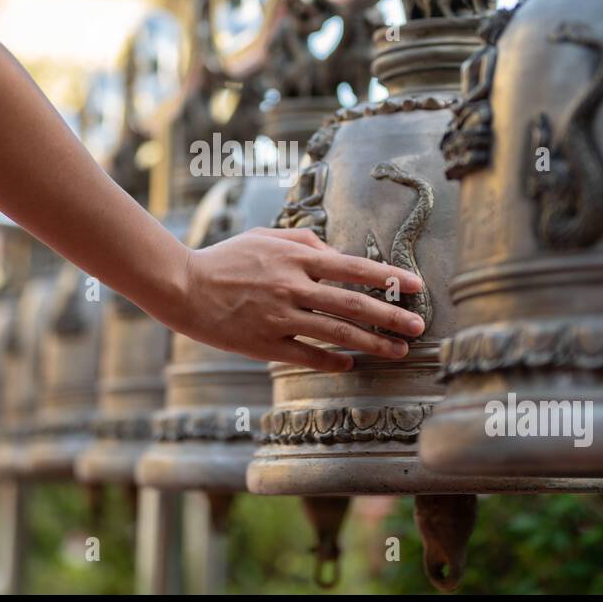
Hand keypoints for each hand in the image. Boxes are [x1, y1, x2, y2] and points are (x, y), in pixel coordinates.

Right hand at [169, 227, 426, 372]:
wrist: (184, 286)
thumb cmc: (225, 259)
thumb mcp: (265, 237)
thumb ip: (304, 241)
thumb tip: (337, 251)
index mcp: (296, 257)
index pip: (355, 267)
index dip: (390, 277)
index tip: (417, 286)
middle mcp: (294, 286)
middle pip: (354, 304)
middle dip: (392, 317)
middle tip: (419, 327)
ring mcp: (281, 316)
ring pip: (338, 333)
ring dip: (373, 345)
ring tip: (398, 352)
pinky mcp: (266, 342)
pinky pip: (309, 355)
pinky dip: (333, 361)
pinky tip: (349, 364)